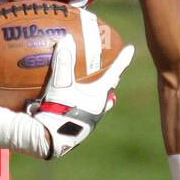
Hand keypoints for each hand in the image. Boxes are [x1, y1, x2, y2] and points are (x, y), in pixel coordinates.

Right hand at [27, 37, 134, 158]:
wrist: (49, 140)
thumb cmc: (58, 112)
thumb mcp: (60, 86)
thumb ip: (63, 63)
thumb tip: (67, 39)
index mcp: (98, 96)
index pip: (113, 73)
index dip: (122, 60)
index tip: (131, 48)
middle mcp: (97, 109)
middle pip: (109, 90)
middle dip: (112, 79)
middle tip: (114, 71)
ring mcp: (89, 120)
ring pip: (99, 103)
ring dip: (99, 95)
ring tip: (94, 89)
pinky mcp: (78, 128)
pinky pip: (84, 112)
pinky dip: (82, 104)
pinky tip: (72, 104)